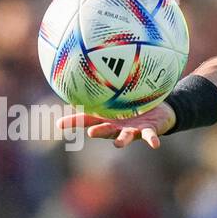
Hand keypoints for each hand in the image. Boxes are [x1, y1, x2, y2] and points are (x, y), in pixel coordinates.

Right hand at [56, 101, 175, 148]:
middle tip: (91, 133)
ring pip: (125, 136)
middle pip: (105, 130)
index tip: (59, 125)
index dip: (73, 122)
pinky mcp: (148, 130)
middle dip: (99, 132)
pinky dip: (152, 140)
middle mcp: (117, 127)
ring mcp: (132, 130)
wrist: (158, 113)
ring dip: (122, 140)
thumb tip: (81, 71)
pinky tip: (155, 145)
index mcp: (106, 119)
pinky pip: (149, 135)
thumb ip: (101, 90)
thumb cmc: (133, 106)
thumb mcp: (115, 98)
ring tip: (118, 145)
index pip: (86, 120)